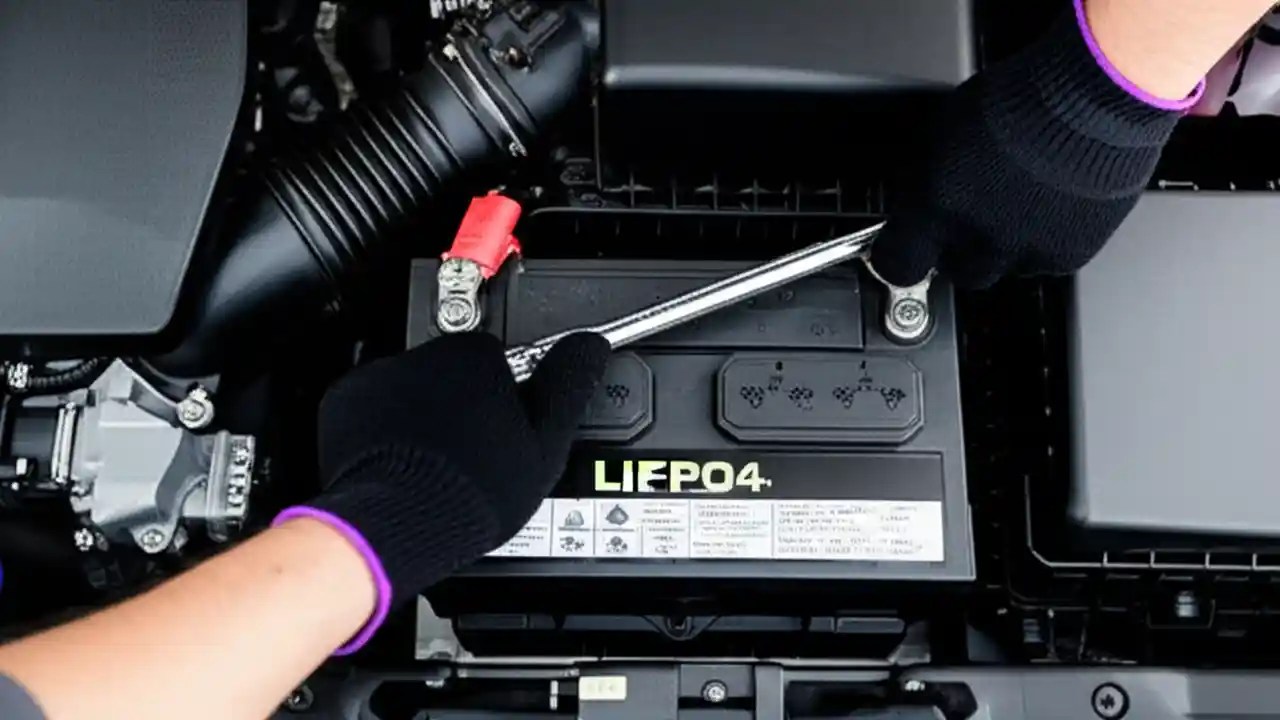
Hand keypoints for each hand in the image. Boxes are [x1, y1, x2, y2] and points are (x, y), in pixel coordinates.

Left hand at [274, 332, 609, 651]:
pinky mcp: (346, 402)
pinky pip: (373, 405)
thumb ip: (567, 386)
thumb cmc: (470, 492)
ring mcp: (380, 378)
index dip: (504, 393)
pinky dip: (383, 426)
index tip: (503, 424)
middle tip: (471, 449)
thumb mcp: (543, 445)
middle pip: (452, 370)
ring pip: (411, 387)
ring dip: (421, 412)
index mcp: (475, 356)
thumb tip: (587, 348)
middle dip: (461, 401)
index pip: (498, 356)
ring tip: (436, 461)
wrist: (397, 525)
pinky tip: (403, 460)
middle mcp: (424, 355)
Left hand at [870, 7, 1191, 288]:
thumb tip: (916, 209)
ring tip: (1020, 198)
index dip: (899, 258)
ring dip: (1006, 244)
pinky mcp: (1066, 256)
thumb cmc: (1020, 101)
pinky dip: (1044, 240)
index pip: (897, 264)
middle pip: (956, 272)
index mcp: (935, 209)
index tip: (903, 252)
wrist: (1093, 97)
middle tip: (974, 215)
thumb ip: (923, 186)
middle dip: (960, 249)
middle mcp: (978, 240)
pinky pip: (1045, 262)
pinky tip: (1049, 203)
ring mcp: (1024, 253)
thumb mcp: (941, 134)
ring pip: (1004, 268)